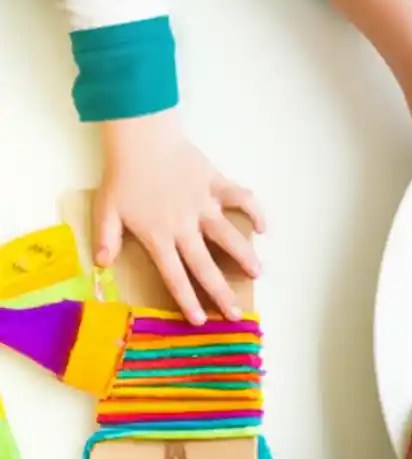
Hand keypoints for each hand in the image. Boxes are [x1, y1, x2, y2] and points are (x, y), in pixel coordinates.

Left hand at [98, 112, 263, 324]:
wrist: (141, 138)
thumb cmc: (123, 175)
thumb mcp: (106, 209)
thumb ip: (106, 238)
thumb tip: (102, 265)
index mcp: (159, 236)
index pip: (175, 276)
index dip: (187, 300)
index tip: (199, 320)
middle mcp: (185, 226)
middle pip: (206, 266)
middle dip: (221, 293)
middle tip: (236, 313)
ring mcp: (204, 205)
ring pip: (229, 236)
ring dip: (245, 256)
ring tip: (257, 273)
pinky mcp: (216, 185)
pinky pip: (241, 198)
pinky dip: (254, 210)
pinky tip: (262, 226)